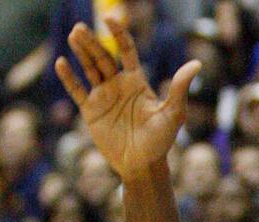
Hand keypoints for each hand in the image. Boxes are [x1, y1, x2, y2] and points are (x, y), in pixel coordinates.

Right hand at [55, 18, 200, 180]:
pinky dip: (69, 78)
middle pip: (103, 57)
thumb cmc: (161, 141)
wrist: (142, 166)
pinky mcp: (91, 111)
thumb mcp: (173, 114)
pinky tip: (61, 62)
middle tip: (80, 28)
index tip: (110, 18)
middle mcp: (118, 85)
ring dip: (81, 52)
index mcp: (136, 81)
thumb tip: (197, 64)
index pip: (126, 50)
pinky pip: (78, 91)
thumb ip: (179, 89)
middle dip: (92, 42)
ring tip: (73, 35)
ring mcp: (103, 97)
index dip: (119, 33)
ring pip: (89, 69)